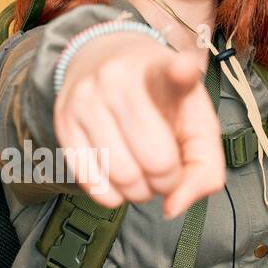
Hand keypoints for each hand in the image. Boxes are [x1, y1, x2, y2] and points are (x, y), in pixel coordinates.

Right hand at [53, 31, 224, 218]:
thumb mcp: (195, 121)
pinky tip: (119, 177)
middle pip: (156, 160)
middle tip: (165, 171)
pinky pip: (91, 183)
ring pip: (122, 176)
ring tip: (143, 173)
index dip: (181, 72)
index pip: (173, 70)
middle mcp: (119, 79)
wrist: (103, 61)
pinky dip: (112, 194)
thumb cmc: (159, 100)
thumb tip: (172, 206)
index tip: (184, 69)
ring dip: (140, 191)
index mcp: (162, 70)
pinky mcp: (63, 122)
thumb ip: (203, 167)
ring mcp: (86, 99)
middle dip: (167, 182)